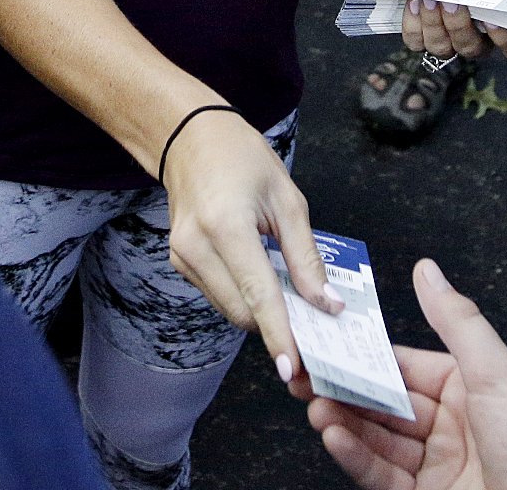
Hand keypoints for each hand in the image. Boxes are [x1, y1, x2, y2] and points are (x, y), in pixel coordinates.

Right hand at [160, 108, 338, 383]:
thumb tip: (326, 303)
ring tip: (288, 296)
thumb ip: (306, 256)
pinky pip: (219, 295)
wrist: (188, 138)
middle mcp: (196, 247)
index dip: (279, 334)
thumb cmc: (242, 158)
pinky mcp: (179, 263)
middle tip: (311, 327)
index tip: (294, 367)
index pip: (258, 294)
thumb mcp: (287, 198)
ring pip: (230, 309)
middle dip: (276, 326)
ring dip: (260, 312)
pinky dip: (244, 297)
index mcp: (226, 226)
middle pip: (243, 311)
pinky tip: (260, 277)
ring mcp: (182, 257)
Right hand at [299, 259, 506, 489]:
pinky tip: (333, 436)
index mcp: (474, 389)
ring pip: (378, 438)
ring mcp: (440, 467)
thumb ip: (457, 322)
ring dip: (344, 421)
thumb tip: (428, 270)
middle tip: (306, 374)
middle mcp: (455, 427)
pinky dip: (354, 455)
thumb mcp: (498, 376)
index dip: (367, 355)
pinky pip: (382, 475)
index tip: (330, 343)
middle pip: (386, 403)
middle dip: (345, 388)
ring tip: (314, 404)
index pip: (407, 366)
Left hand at [402, 0, 506, 64]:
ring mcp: (447, 42)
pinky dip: (413, 23)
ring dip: (433, 23)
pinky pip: (417, 42)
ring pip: (442, 47)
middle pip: (471, 47)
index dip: (506, 40)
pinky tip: (413, 2)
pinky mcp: (421, 39)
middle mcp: (476, 38)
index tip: (492, 20)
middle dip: (458, 24)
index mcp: (500, 21)